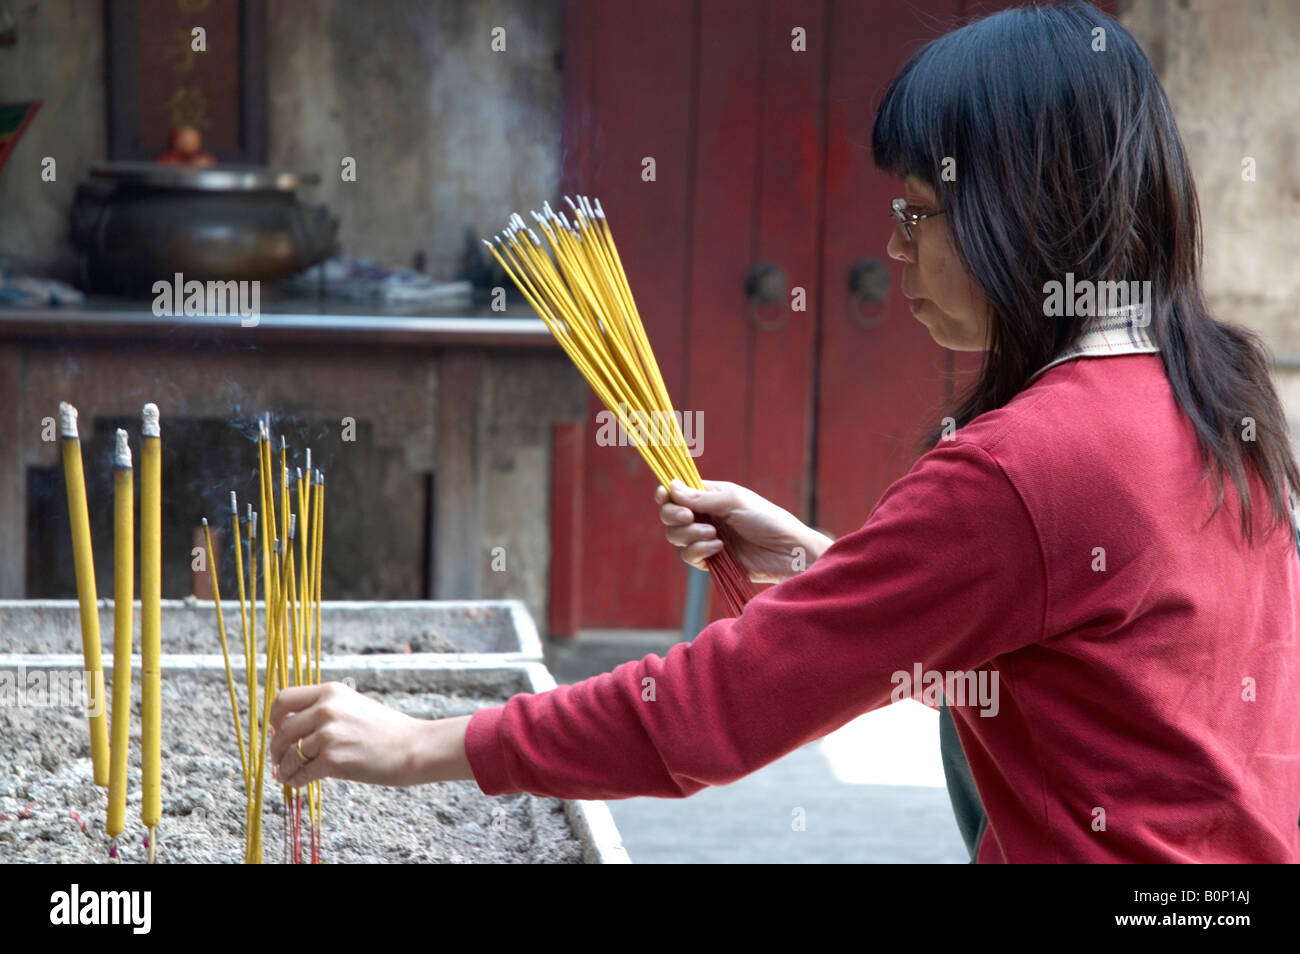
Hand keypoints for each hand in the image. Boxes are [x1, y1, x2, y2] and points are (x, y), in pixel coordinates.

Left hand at [268, 681, 472, 787]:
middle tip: (278, 760)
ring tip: (287, 775)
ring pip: (290, 754)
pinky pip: (301, 773)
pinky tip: (297, 783)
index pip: (284, 698)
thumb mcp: (353, 706)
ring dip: (284, 768)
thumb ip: (324, 711)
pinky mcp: (333, 759)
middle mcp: (326, 709)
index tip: (276, 730)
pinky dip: (295, 781)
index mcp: (331, 691)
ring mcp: (329, 734)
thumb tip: (287, 730)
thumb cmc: (386, 730)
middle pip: (282, 729)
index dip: (273, 717)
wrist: (413, 747)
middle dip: (275, 748)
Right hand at [655, 478, 833, 583]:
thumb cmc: (766, 519)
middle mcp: (704, 516)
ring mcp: (705, 539)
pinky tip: (719, 549)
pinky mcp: (710, 560)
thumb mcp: (733, 502)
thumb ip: (700, 498)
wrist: (786, 551)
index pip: (676, 493)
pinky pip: (689, 556)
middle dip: (674, 516)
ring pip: (675, 537)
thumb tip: (670, 487)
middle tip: (689, 517)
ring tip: (715, 535)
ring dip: (690, 535)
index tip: (664, 496)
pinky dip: (699, 551)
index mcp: (709, 496)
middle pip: (669, 516)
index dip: (666, 494)